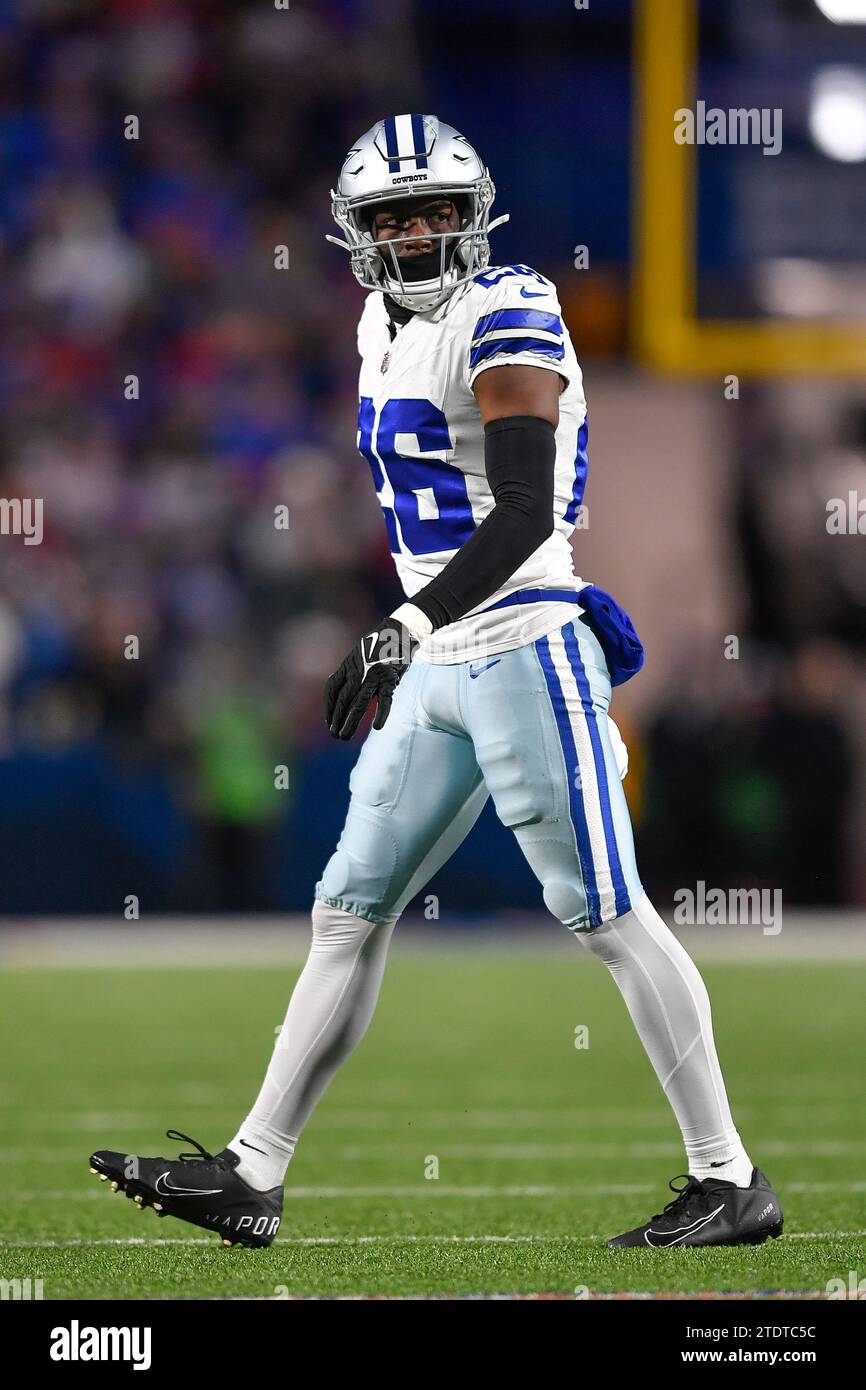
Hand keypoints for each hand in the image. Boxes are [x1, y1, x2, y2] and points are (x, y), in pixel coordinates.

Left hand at [325, 618, 416, 739]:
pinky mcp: (390, 678)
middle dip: (337, 719)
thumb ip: (350, 672)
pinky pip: (386, 699)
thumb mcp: (358, 654)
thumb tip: (341, 693)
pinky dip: (381, 713)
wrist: (398, 631)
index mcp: (348, 664)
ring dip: (351, 721)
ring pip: (360, 703)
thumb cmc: (378, 645)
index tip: (328, 722)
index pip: (332, 689)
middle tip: (334, 735)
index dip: (329, 707)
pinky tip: (377, 727)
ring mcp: (374, 675)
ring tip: (344, 736)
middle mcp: (358, 670)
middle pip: (344, 699)